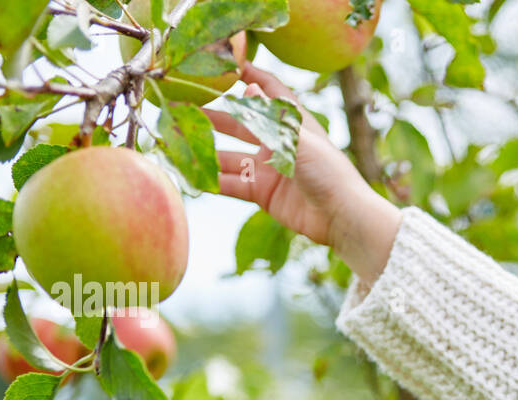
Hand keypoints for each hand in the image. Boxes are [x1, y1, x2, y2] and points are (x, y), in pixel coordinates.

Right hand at [204, 61, 400, 282]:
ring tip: (176, 141)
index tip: (225, 65)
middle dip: (212, 117)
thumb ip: (268, 116)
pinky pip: (232, 185)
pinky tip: (191, 174)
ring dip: (205, 150)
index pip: (268, 91)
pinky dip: (212, 181)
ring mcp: (268, 169)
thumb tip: (248, 85)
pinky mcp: (262, 193)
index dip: (249, 76)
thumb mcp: (297, 138)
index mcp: (291, 122)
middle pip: (238, 125)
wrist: (341, 216)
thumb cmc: (327, 171)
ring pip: (229, 156)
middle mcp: (277, 143)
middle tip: (182, 107)